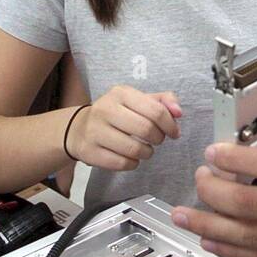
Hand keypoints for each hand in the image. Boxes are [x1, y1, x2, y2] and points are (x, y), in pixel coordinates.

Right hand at [67, 87, 181, 170]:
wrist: (79, 128)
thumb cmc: (116, 114)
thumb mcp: (137, 100)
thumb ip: (163, 101)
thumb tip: (178, 112)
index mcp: (121, 93)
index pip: (156, 110)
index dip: (170, 125)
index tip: (174, 132)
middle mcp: (105, 109)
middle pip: (146, 130)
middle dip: (159, 139)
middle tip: (157, 140)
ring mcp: (95, 131)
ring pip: (135, 149)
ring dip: (147, 153)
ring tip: (145, 149)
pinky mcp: (89, 151)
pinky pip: (122, 163)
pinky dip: (132, 163)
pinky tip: (130, 157)